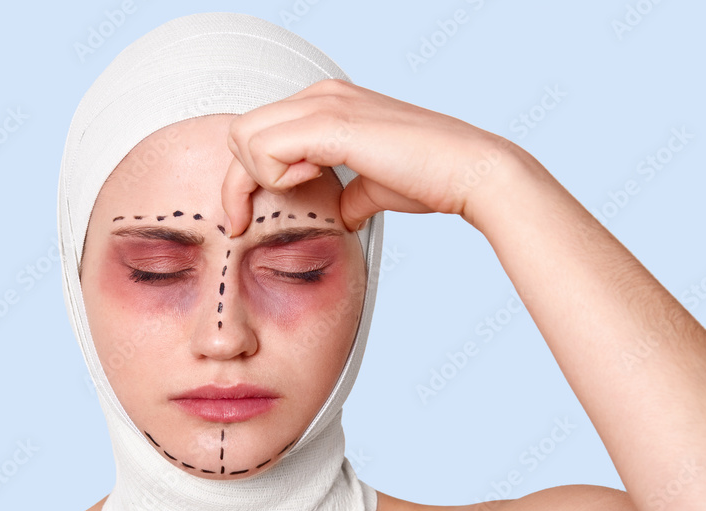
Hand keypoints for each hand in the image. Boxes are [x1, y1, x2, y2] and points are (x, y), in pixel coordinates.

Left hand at [221, 78, 527, 236]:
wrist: (467, 171)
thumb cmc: (427, 178)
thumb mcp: (373, 187)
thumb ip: (347, 195)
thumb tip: (338, 214)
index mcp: (326, 103)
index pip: (256, 134)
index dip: (244, 179)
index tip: (247, 220)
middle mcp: (320, 95)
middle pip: (238, 133)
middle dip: (238, 183)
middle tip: (249, 220)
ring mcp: (325, 103)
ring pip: (243, 136)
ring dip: (256, 179)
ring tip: (299, 192)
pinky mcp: (331, 124)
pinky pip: (266, 148)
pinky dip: (276, 175)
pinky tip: (311, 182)